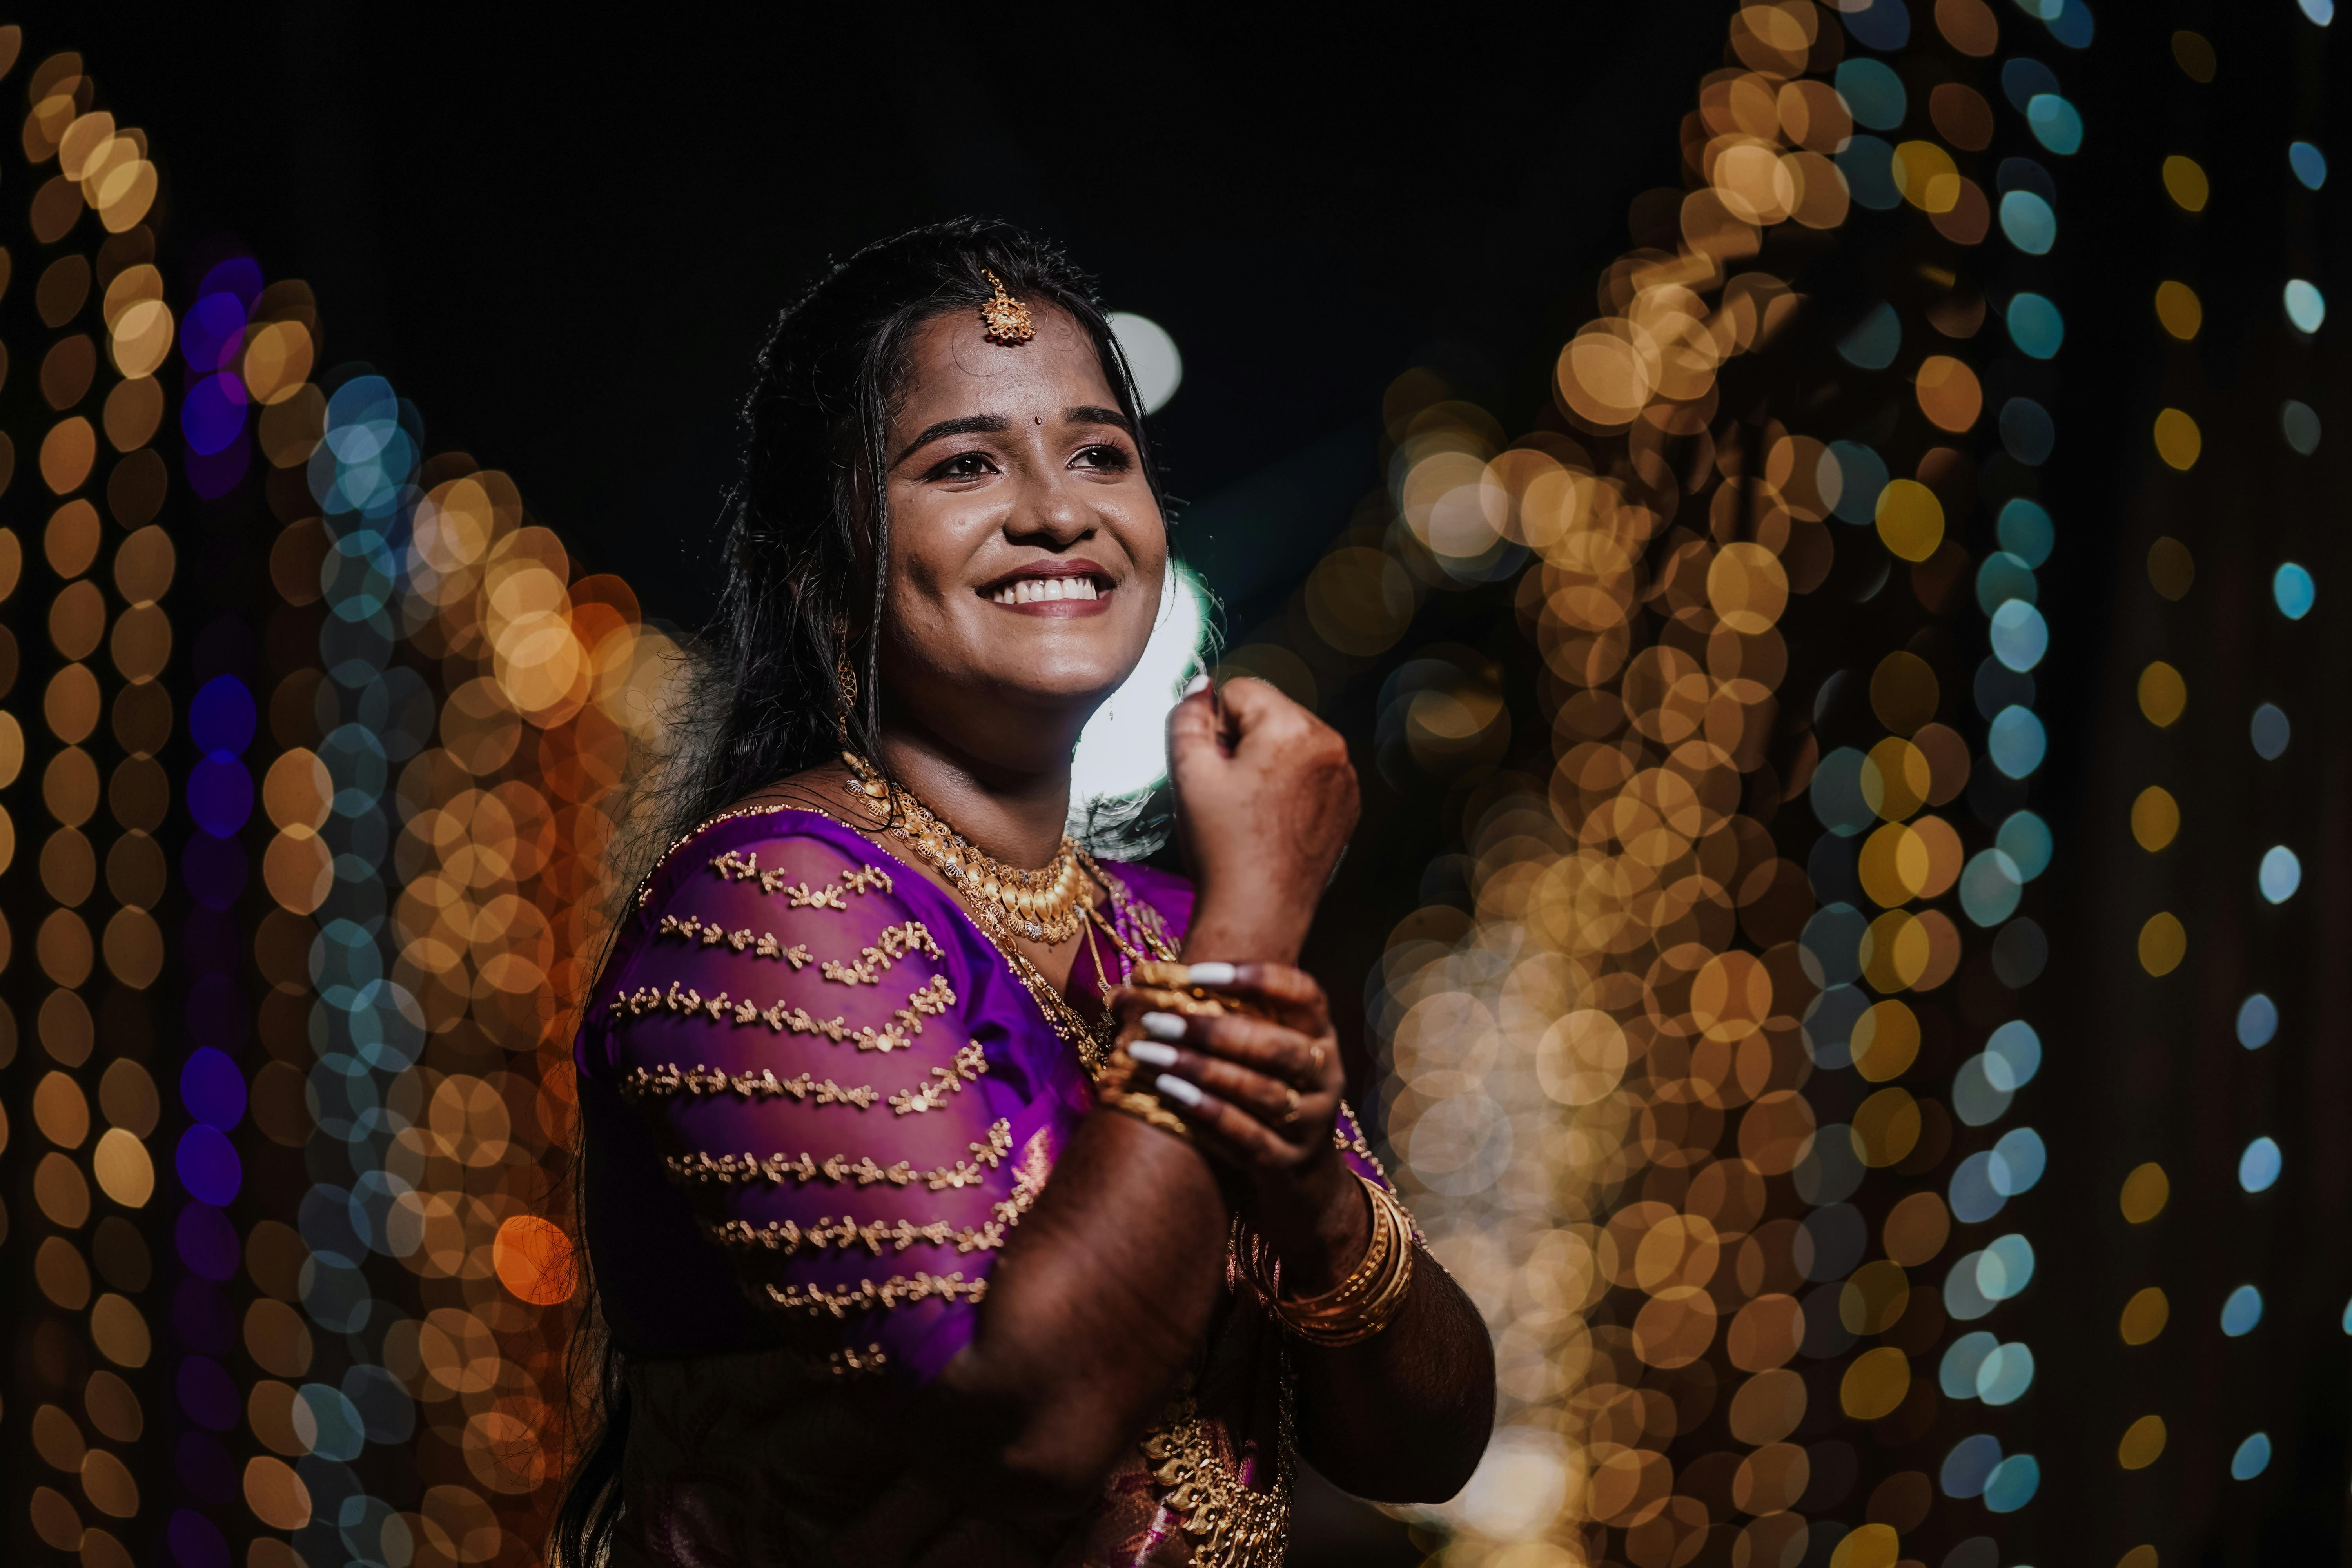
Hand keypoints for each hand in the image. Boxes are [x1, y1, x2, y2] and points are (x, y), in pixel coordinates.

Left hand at [1111, 963, 1370, 1294]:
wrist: (1301, 1176)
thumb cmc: (1260, 1093)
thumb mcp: (1256, 1054)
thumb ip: (1211, 1018)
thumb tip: (1120, 994)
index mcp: (1321, 1035)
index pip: (1303, 993)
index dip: (1256, 978)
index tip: (1197, 974)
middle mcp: (1327, 1074)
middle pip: (1278, 1047)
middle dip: (1214, 1031)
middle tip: (1157, 1019)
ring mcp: (1313, 1120)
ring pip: (1260, 1091)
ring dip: (1200, 1070)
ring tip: (1149, 1054)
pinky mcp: (1290, 1160)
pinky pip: (1247, 1134)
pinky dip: (1206, 1111)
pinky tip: (1168, 1093)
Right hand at [1167, 677, 1358, 963]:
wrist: (1258, 913)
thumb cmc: (1222, 846)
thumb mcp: (1188, 773)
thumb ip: (1187, 716)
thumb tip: (1201, 685)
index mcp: (1293, 728)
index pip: (1238, 690)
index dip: (1213, 726)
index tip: (1212, 768)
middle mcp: (1330, 744)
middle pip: (1269, 713)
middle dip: (1243, 741)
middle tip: (1228, 792)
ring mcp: (1344, 776)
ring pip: (1290, 743)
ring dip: (1266, 763)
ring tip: (1249, 810)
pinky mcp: (1348, 804)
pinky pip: (1311, 773)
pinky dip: (1289, 787)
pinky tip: (1271, 822)